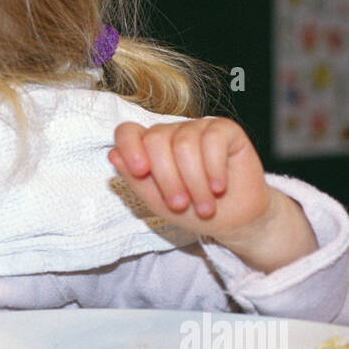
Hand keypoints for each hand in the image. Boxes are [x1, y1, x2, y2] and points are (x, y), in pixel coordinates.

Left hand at [107, 116, 274, 246]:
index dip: (130, 147)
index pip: (128, 131)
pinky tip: (219, 187)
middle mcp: (171, 133)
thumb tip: (113, 154)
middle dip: (167, 178)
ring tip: (205, 206)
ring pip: (185, 144)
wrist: (234, 220)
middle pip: (156, 139)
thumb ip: (134, 179)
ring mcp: (197, 128)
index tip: (140, 170)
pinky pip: (212, 140)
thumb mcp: (157, 202)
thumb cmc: (193, 210)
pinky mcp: (224, 129)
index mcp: (149, 148)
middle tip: (180, 204)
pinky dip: (214, 168)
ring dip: (195, 182)